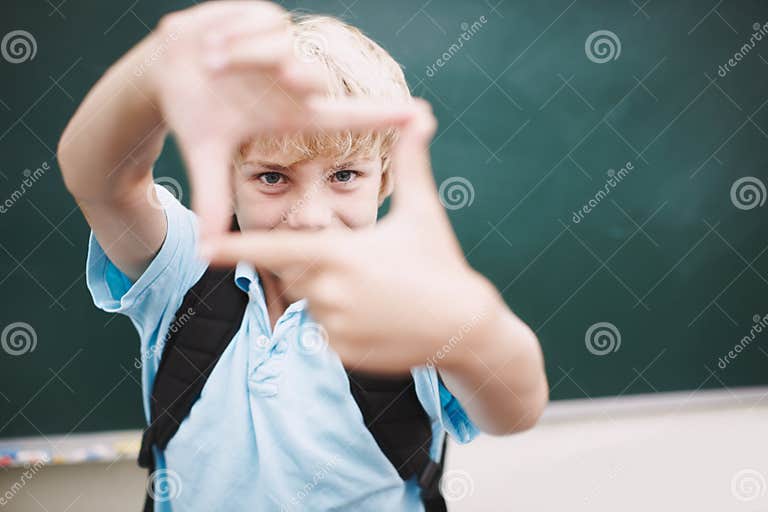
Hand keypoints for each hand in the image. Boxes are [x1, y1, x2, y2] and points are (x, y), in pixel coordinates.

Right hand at [145, 1, 414, 237]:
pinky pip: (256, 20)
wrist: (166, 70)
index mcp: (290, 113)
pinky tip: (211, 45)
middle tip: (288, 78)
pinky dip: (229, 32)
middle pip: (311, 76)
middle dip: (301, 76)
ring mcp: (281, 46)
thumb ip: (212, 197)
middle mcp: (293, 79)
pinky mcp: (263, 16)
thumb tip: (204, 252)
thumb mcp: (205, 153)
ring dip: (239, 55)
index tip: (417, 114)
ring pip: (277, 46)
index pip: (345, 116)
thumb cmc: (196, 112)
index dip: (381, 116)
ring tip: (211, 65)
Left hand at [203, 100, 501, 373]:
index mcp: (339, 253)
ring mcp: (333, 325)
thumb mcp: (424, 212)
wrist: (465, 329)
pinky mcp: (341, 354)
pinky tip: (380, 320)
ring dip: (334, 296)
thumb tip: (421, 113)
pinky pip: (326, 333)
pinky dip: (345, 325)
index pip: (274, 249)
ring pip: (312, 304)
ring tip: (378, 295)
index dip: (236, 246)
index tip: (205, 246)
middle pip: (297, 273)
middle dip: (319, 266)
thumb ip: (412, 163)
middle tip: (364, 269)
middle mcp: (327, 291)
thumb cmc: (442, 264)